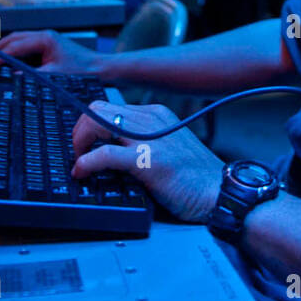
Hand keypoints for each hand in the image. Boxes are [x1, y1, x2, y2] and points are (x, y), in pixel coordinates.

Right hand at [0, 29, 103, 73]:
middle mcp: (44, 35)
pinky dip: (14, 51)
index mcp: (45, 39)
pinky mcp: (48, 45)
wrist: (100, 68)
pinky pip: (26, 45)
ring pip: (18, 39)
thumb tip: (11, 76)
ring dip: (5, 49)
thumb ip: (31, 75)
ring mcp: (46, 38)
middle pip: (13, 38)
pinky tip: (9, 61)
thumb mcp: (54, 75)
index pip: (15, 47)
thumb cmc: (81, 70)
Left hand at [71, 101, 223, 222]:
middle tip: (79, 153)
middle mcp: (151, 120)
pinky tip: (82, 172)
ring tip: (80, 162)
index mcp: (156, 115)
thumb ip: (143, 142)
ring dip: (79, 142)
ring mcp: (149, 139)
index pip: (110, 107)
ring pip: (96, 123)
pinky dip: (86, 162)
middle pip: (97, 109)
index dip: (90, 126)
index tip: (84, 145)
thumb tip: (110, 148)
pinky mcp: (148, 161)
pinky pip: (104, 154)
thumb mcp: (169, 147)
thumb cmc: (197, 178)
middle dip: (80, 131)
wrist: (222, 193)